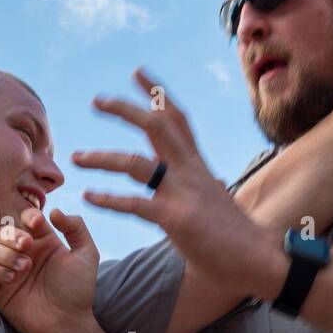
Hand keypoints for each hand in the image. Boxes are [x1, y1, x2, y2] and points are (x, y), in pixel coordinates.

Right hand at [0, 207, 100, 332]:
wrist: (68, 322)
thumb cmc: (78, 291)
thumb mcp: (86, 255)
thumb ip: (77, 228)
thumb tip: (54, 211)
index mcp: (42, 242)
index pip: (26, 219)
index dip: (28, 217)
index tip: (36, 224)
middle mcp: (23, 254)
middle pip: (4, 231)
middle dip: (13, 235)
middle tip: (26, 246)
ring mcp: (9, 271)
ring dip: (5, 254)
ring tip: (24, 268)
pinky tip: (10, 278)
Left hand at [73, 71, 277, 294]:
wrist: (256, 259)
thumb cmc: (235, 236)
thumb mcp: (216, 200)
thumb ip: (203, 186)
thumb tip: (206, 179)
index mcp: (198, 166)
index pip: (177, 119)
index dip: (157, 94)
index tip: (137, 73)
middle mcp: (190, 171)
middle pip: (156, 125)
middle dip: (125, 109)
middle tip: (97, 101)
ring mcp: (183, 193)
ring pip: (135, 163)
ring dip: (101, 158)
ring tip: (76, 157)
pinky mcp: (176, 219)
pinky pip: (134, 203)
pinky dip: (108, 199)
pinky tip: (89, 196)